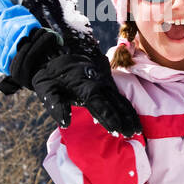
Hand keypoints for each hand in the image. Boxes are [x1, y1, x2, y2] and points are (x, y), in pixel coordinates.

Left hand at [0, 28, 141, 137]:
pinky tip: (132, 116)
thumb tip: (66, 123)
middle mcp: (97, 81)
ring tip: (137, 128)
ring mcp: (103, 80)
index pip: (98, 103)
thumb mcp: (46, 89)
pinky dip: (126, 105)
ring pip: (119, 98)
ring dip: (128, 113)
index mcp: (83, 84)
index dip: (108, 116)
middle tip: (133, 132)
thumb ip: (55, 105)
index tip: (117, 129)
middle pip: (114, 102)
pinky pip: (118, 94)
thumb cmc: (49, 74)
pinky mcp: (105, 79)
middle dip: (124, 118)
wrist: (54, 51)